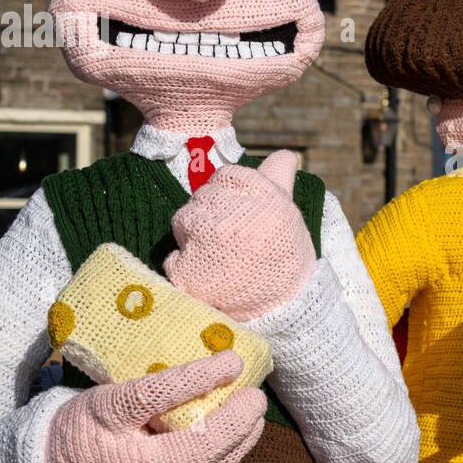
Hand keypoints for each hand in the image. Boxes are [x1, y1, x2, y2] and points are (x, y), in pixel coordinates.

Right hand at [46, 351, 266, 462]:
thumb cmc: (77, 427)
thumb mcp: (104, 400)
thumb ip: (150, 390)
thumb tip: (201, 363)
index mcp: (124, 445)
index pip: (163, 405)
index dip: (200, 380)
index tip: (233, 359)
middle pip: (202, 452)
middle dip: (237, 423)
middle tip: (255, 394)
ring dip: (240, 442)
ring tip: (254, 413)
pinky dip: (228, 456)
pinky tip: (241, 436)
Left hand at [164, 150, 316, 321]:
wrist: (287, 309)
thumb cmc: (287, 257)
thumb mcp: (288, 212)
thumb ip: (279, 177)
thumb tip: (285, 154)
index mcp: (257, 196)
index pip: (224, 178)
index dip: (229, 197)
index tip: (241, 217)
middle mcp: (231, 216)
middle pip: (201, 198)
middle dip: (211, 216)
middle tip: (231, 242)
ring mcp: (206, 244)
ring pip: (183, 222)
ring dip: (194, 237)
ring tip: (219, 259)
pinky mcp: (189, 273)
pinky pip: (173, 258)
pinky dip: (185, 268)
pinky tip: (209, 277)